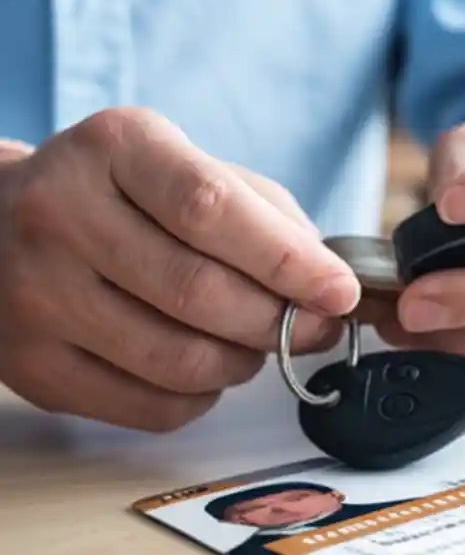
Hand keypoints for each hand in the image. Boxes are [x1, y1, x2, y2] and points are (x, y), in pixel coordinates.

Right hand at [0, 108, 359, 430]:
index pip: (210, 209)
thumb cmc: (121, 195)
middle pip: (198, 293)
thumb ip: (264, 214)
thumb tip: (329, 284)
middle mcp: (59, 215)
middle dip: (280, 322)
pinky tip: (206, 367)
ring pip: (179, 360)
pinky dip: (203, 396)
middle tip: (315, 328)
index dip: (288, 260)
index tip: (340, 290)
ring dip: (244, 362)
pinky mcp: (33, 365)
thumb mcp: (188, 166)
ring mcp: (36, 294)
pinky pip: (151, 406)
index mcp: (112, 149)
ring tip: (257, 343)